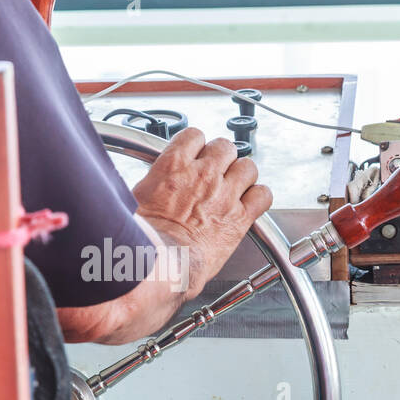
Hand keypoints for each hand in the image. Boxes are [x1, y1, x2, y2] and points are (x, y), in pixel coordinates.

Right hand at [130, 127, 271, 297]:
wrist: (160, 263)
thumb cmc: (143, 237)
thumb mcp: (137, 198)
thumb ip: (153, 183)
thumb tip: (152, 186)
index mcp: (174, 165)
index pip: (194, 136)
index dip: (197, 146)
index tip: (195, 156)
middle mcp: (203, 174)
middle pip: (224, 147)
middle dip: (221, 159)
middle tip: (215, 175)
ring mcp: (225, 194)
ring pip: (248, 166)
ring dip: (242, 176)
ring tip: (235, 189)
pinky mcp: (240, 217)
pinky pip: (263, 195)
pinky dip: (259, 197)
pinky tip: (251, 204)